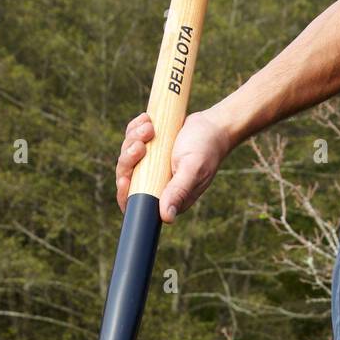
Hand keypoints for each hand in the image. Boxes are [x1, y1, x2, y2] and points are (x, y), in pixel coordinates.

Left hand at [115, 108, 232, 221]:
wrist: (213, 126)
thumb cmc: (206, 149)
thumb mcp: (192, 170)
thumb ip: (178, 192)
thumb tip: (167, 218)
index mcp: (167, 196)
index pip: (138, 202)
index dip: (126, 193)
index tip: (126, 177)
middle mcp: (157, 183)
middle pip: (127, 176)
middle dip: (129, 158)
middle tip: (141, 144)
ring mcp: (151, 166)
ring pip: (126, 156)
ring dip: (133, 139)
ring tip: (150, 127)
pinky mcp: (149, 149)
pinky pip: (132, 139)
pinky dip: (135, 128)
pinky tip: (147, 120)